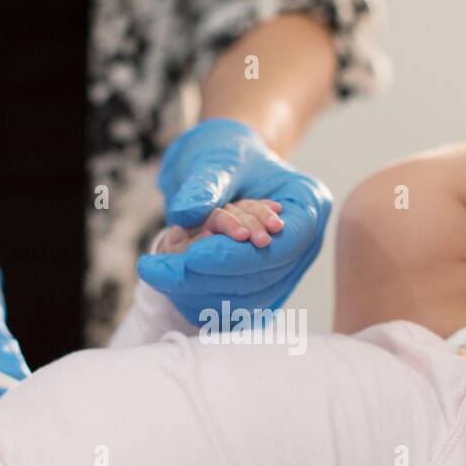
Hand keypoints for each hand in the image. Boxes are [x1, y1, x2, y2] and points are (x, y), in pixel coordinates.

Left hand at [146, 118, 331, 323]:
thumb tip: (185, 212)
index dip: (236, 257)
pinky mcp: (266, 289)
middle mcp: (305, 245)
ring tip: (159, 271)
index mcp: (309, 206)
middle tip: (156, 268)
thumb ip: (205, 183)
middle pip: (261, 279)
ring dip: (199, 291)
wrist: (229, 169)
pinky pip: (233, 308)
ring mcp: (288, 271)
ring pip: (245, 301)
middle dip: (207, 277)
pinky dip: (199, 298)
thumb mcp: (217, 159)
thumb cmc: (229, 157)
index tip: (191, 258)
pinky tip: (170, 284)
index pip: (281, 247)